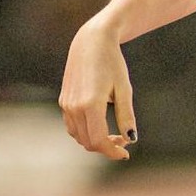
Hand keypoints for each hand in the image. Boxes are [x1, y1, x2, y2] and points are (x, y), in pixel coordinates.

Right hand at [59, 17, 136, 159]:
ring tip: (114, 135)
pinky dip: (85, 132)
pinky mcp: (64, 101)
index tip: (126, 153)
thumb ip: (126, 116)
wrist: (91, 42)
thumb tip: (132, 139)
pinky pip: (72, 126)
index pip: (98, 140)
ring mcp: (66, 104)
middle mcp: (74, 107)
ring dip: (95, 141)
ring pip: (78, 136)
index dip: (112, 151)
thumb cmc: (112, 63)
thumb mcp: (124, 89)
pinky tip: (100, 125)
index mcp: (90, 105)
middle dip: (106, 147)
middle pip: (88, 142)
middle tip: (124, 141)